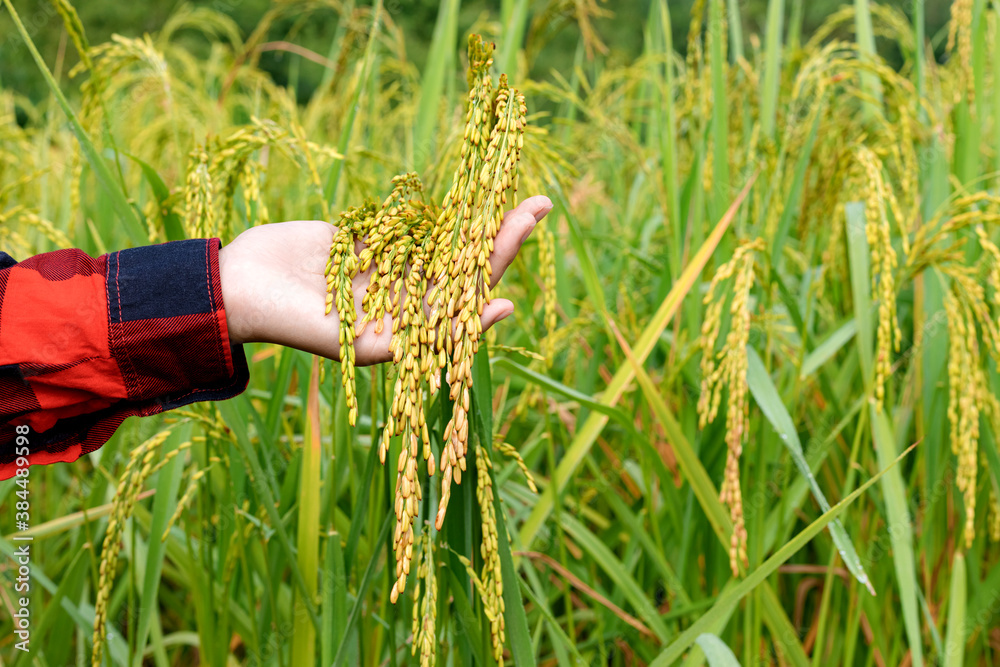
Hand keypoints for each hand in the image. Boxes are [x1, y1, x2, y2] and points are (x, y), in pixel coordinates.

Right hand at [218, 195, 552, 363]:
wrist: (243, 291)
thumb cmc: (303, 326)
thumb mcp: (376, 340)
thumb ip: (440, 327)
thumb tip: (507, 306)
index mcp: (418, 323)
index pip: (473, 288)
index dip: (503, 255)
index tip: (529, 222)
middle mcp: (410, 296)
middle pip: (466, 261)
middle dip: (502, 231)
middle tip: (540, 202)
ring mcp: (390, 267)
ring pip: (444, 239)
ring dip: (475, 217)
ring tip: (511, 190)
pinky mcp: (368, 241)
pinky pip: (410, 223)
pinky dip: (436, 209)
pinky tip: (464, 193)